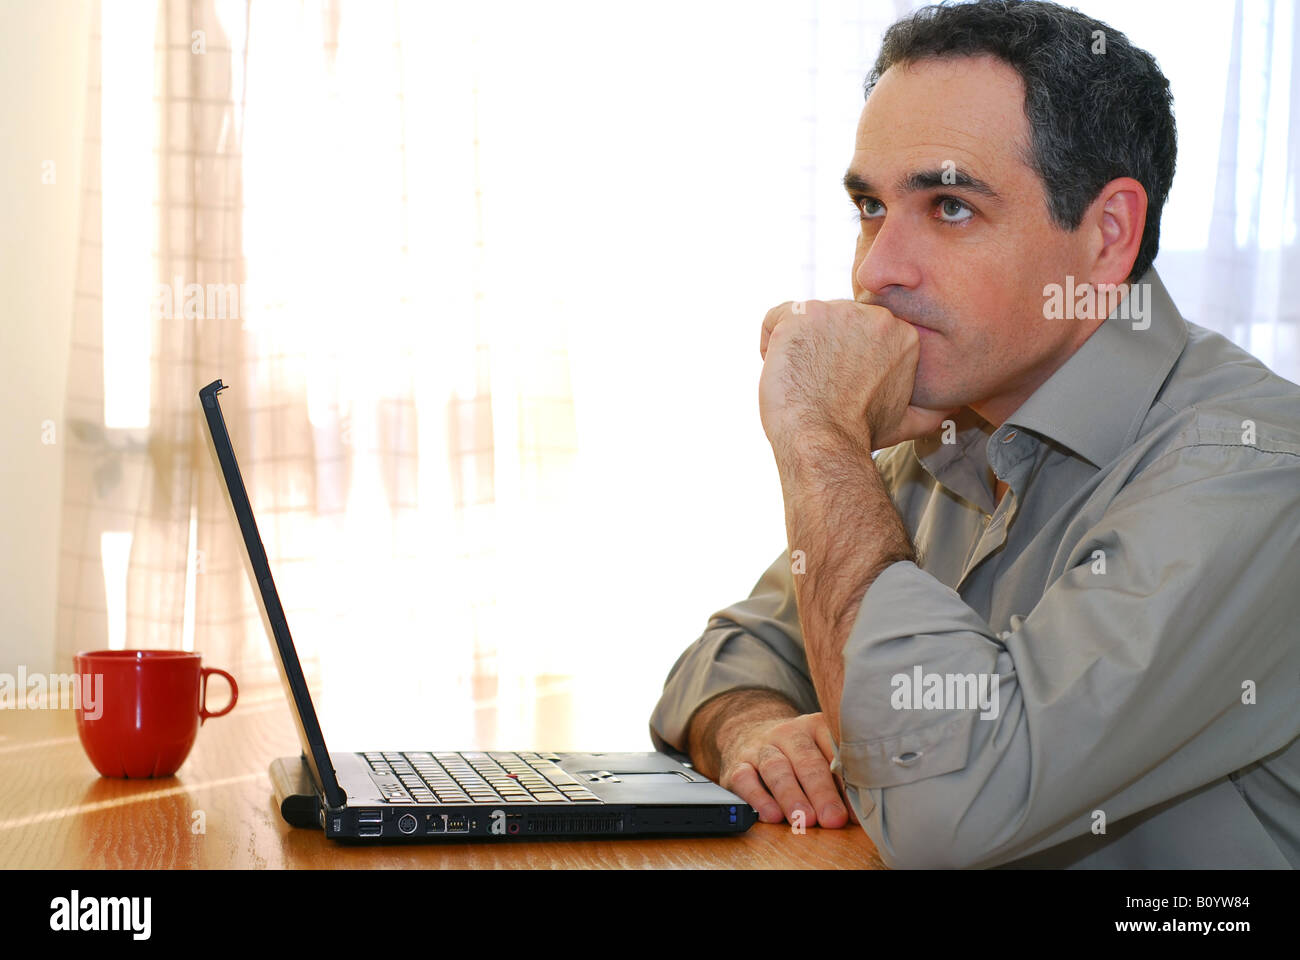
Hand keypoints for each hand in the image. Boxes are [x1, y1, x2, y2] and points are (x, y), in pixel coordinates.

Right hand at [718, 711, 857, 827]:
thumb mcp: (821, 756)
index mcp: (816, 726)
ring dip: (791, 796)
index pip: (834, 752)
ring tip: (804, 819)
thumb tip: (862, 812)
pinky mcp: (737, 764)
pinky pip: (745, 779)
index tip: (856, 812)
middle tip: (833, 818)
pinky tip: (771, 816)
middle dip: (821, 792)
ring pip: (776, 767)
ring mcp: (761, 747)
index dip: (848, 783)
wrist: (750, 732)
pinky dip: (758, 798)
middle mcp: (788, 733)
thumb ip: (839, 778)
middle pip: (806, 760)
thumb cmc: (797, 755)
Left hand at [758, 299, 956, 455]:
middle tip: (820, 386)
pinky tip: (779, 368)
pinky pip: (774, 317)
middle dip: (823, 350)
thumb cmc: (859, 433)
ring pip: (805, 320)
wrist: (824, 441)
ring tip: (801, 381)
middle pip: (834, 322)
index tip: (841, 385)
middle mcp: (873, 315)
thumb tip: (948, 411)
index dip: (846, 358)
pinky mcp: (801, 316)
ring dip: (797, 348)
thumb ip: (930, 408)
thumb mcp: (909, 421)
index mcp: (902, 333)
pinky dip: (768, 341)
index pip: (861, 331)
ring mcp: (836, 311)